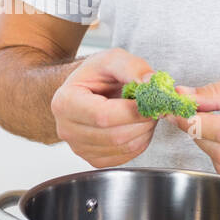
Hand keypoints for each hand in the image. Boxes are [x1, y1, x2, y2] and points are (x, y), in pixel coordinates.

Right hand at [51, 49, 160, 167]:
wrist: (86, 90)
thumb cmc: (95, 75)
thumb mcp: (111, 59)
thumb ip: (132, 67)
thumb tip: (152, 84)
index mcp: (65, 102)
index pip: (103, 116)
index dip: (132, 111)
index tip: (151, 101)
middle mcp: (67, 130)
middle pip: (115, 135)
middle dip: (143, 121)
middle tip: (153, 105)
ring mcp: (79, 148)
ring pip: (124, 147)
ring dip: (145, 130)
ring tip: (144, 112)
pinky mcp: (93, 160)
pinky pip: (126, 156)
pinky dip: (140, 141)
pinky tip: (136, 124)